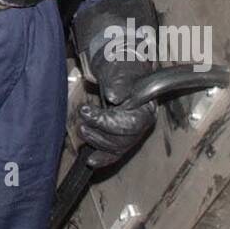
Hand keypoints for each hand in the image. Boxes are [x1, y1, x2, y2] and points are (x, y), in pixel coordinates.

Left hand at [78, 28, 155, 168]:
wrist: (119, 69)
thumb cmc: (121, 67)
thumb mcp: (119, 69)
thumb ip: (118, 82)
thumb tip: (114, 95)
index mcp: (147, 107)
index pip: (131, 123)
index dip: (107, 122)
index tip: (87, 112)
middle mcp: (143, 123)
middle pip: (125, 139)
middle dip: (100, 133)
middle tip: (82, 121)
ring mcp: (132, 132)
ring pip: (118, 148)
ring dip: (98, 142)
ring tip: (82, 130)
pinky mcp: (121, 137)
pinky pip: (115, 153)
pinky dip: (103, 158)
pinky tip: (91, 161)